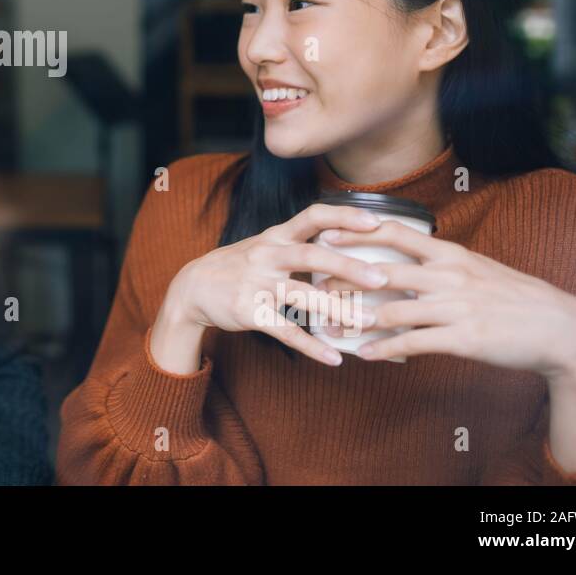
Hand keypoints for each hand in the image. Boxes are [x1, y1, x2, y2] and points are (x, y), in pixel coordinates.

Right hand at [151, 203, 392, 373]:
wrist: (192, 287)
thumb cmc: (239, 266)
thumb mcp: (265, 246)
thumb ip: (300, 243)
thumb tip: (347, 240)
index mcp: (276, 236)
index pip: (313, 216)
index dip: (345, 217)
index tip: (377, 223)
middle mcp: (267, 255)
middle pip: (312, 255)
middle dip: (349, 266)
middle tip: (383, 279)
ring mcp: (257, 283)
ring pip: (302, 295)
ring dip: (338, 309)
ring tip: (368, 322)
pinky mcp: (248, 311)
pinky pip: (285, 330)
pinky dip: (311, 346)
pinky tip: (334, 358)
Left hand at [316, 220, 575, 379]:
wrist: (561, 329)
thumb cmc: (515, 299)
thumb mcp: (478, 269)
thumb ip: (442, 264)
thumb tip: (408, 260)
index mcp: (450, 254)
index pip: (395, 233)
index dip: (357, 232)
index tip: (325, 232)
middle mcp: (448, 275)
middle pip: (382, 272)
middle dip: (342, 277)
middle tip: (310, 281)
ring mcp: (455, 307)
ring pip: (391, 310)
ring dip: (354, 320)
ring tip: (327, 325)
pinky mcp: (462, 339)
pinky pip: (413, 343)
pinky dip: (384, 349)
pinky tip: (364, 354)